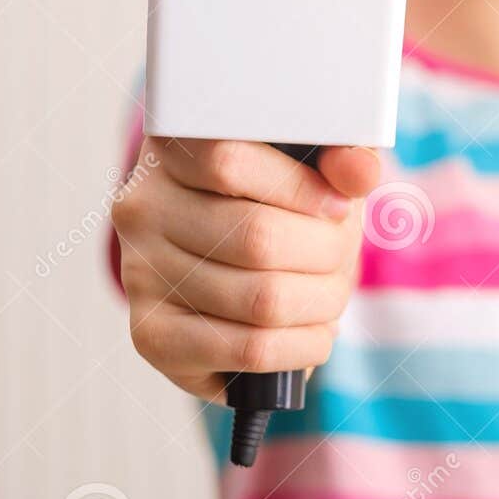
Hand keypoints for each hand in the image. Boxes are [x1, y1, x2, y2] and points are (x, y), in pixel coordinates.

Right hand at [110, 137, 380, 401]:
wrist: (226, 263)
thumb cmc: (276, 202)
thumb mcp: (312, 164)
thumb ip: (340, 155)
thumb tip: (358, 172)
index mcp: (172, 148)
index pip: (229, 161)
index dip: (299, 188)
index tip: (338, 205)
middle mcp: (143, 209)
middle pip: (257, 238)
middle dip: (325, 254)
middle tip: (341, 256)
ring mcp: (140, 276)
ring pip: (262, 299)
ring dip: (322, 303)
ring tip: (330, 293)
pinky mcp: (153, 337)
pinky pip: (249, 351)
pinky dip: (303, 347)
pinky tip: (315, 332)